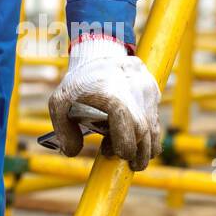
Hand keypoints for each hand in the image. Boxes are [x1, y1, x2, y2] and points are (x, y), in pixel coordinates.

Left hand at [49, 35, 161, 170]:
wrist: (98, 53)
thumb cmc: (78, 81)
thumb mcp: (60, 102)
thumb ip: (63, 130)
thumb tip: (72, 152)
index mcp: (113, 98)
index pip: (129, 131)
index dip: (125, 149)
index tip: (116, 155)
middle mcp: (135, 94)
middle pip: (144, 134)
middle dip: (138, 153)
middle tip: (127, 161)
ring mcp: (147, 92)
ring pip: (154, 128)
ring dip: (147, 147)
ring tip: (134, 155)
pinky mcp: (153, 91)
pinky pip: (155, 118)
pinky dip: (149, 133)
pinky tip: (136, 138)